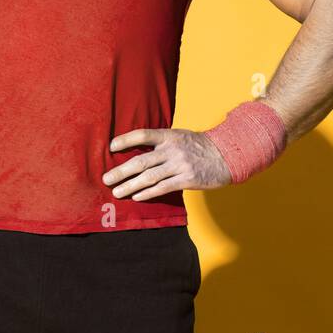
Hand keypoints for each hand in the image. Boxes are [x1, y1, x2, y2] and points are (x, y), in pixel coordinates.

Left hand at [102, 127, 232, 200]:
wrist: (226, 155)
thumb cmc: (199, 147)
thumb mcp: (180, 137)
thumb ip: (162, 143)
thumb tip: (138, 152)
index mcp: (169, 136)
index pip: (142, 135)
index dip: (125, 140)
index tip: (111, 147)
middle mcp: (172, 149)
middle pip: (140, 161)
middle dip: (120, 171)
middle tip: (106, 179)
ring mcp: (179, 165)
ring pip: (149, 177)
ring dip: (130, 186)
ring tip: (117, 192)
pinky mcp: (187, 179)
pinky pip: (163, 188)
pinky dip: (148, 193)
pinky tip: (136, 197)